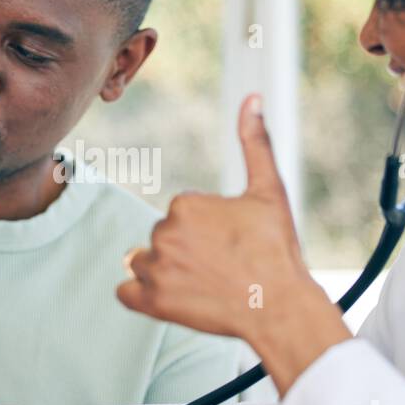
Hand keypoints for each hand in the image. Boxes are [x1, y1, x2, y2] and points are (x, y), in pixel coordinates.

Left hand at [116, 95, 349, 392]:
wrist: (279, 307)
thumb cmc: (276, 249)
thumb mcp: (269, 191)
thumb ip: (254, 142)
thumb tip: (251, 98)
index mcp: (185, 203)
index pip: (182, 214)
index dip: (207, 230)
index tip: (230, 244)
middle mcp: (164, 232)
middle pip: (162, 238)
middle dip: (185, 250)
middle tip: (220, 267)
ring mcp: (156, 268)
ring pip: (143, 262)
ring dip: (163, 272)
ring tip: (201, 284)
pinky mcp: (151, 302)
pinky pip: (125, 292)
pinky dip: (141, 295)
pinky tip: (171, 296)